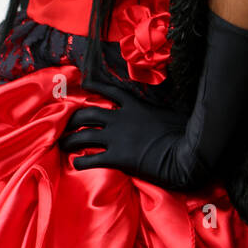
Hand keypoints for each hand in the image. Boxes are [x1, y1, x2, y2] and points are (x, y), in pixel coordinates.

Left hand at [58, 77, 197, 190]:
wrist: (185, 153)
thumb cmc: (183, 133)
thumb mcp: (169, 113)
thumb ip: (156, 111)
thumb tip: (159, 112)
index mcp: (134, 105)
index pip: (110, 91)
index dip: (95, 86)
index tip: (83, 83)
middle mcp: (120, 119)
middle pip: (88, 114)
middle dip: (72, 119)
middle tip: (64, 124)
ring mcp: (116, 138)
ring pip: (84, 136)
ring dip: (70, 140)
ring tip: (62, 144)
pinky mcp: (117, 157)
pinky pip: (91, 159)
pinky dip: (80, 162)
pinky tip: (75, 164)